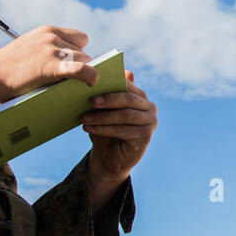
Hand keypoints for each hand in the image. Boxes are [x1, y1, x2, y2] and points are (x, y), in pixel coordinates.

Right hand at [0, 25, 98, 108]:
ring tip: (70, 84)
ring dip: (80, 73)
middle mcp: (52, 37)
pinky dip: (90, 76)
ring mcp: (53, 50)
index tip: (72, 64)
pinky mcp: (53, 65)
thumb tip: (71, 61)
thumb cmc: (7, 68)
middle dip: (78, 64)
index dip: (78, 52)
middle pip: (83, 51)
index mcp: (48, 31)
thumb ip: (48, 49)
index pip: (80, 38)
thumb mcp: (29, 48)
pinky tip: (91, 83)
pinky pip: (82, 70)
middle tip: (68, 79)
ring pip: (84, 61)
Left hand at [83, 70, 155, 187]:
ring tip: (85, 118)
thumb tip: (93, 77)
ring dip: (103, 117)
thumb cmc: (105, 131)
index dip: (111, 84)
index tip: (93, 84)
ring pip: (125, 115)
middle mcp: (150, 107)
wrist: (109, 158)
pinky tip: (89, 129)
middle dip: (109, 100)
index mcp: (141, 97)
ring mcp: (150, 122)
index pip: (128, 86)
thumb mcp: (103, 112)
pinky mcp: (146, 136)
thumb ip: (104, 96)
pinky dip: (104, 129)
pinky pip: (123, 130)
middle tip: (91, 101)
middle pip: (129, 99)